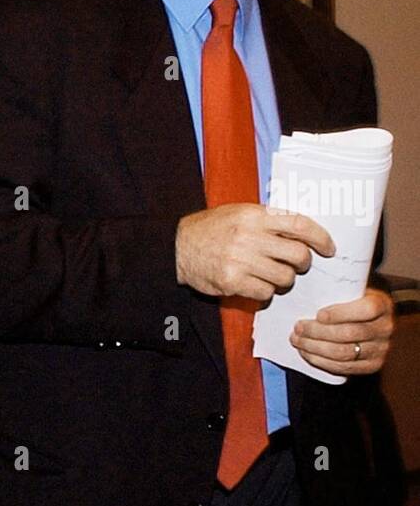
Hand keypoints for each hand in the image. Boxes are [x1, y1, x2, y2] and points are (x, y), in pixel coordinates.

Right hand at [176, 204, 334, 300]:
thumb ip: (269, 219)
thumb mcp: (239, 213)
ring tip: (272, 275)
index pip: (300, 225)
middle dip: (303, 262)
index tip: (329, 248)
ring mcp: (240, 260)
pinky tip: (256, 285)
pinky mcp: (232, 281)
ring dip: (284, 279)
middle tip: (296, 264)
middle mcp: (249, 236)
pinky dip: (266, 292)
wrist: (177, 247)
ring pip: (285, 277)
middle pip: (297, 254)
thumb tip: (303, 231)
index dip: (321, 238)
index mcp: (255, 215)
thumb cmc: (212, 229)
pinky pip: (266, 292)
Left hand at [290, 287, 393, 376]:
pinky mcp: (371, 366)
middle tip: (298, 327)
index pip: (366, 309)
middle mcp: (385, 328)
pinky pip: (343, 367)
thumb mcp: (352, 291)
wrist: (370, 322)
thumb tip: (307, 294)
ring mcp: (380, 350)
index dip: (340, 313)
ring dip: (314, 347)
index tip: (318, 314)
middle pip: (349, 334)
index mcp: (383, 305)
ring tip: (297, 339)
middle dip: (318, 332)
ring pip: (343, 353)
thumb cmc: (354, 302)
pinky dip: (320, 361)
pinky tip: (306, 352)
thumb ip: (336, 292)